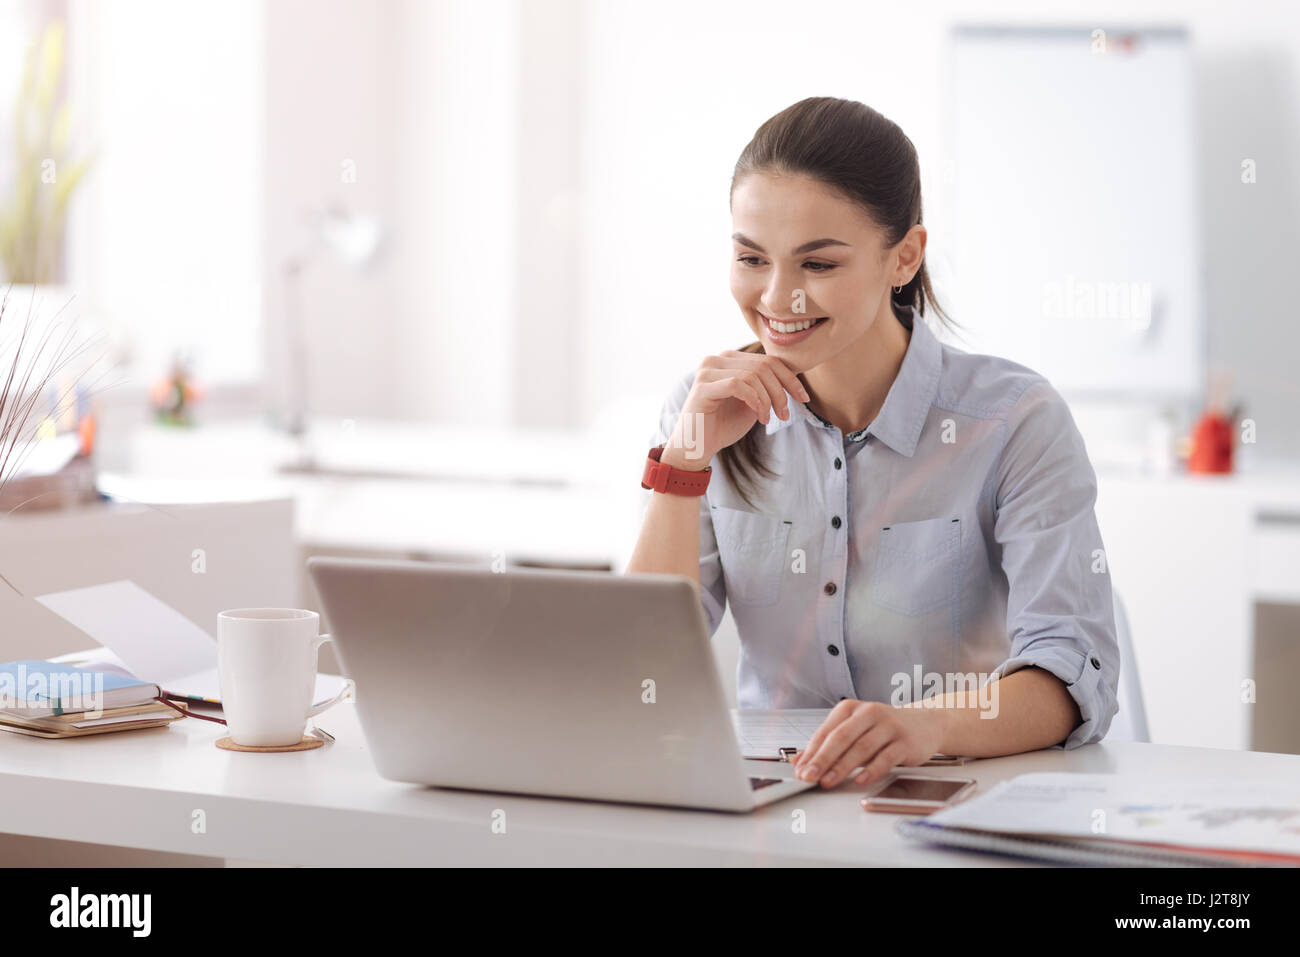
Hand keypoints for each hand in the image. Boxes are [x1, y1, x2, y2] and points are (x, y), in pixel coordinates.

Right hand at [663, 350, 808, 467]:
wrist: (697, 447)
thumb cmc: (724, 425)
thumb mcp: (753, 403)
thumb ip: (767, 387)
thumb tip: (794, 376)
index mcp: (730, 359)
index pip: (768, 360)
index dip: (790, 378)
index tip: (803, 399)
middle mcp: (717, 359)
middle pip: (763, 366)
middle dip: (780, 391)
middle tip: (784, 415)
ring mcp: (708, 370)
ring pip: (753, 375)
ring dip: (768, 399)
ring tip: (769, 419)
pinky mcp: (702, 386)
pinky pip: (738, 384)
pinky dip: (755, 401)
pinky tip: (759, 417)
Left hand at [792, 700, 947, 787]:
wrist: (925, 724)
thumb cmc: (885, 728)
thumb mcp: (855, 730)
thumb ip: (829, 744)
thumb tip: (800, 761)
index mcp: (850, 708)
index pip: (826, 731)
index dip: (811, 752)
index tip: (800, 769)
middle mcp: (869, 713)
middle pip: (841, 737)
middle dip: (822, 759)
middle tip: (809, 775)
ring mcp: (888, 726)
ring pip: (861, 747)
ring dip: (842, 767)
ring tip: (828, 781)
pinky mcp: (904, 742)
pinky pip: (885, 757)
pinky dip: (871, 770)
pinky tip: (860, 780)